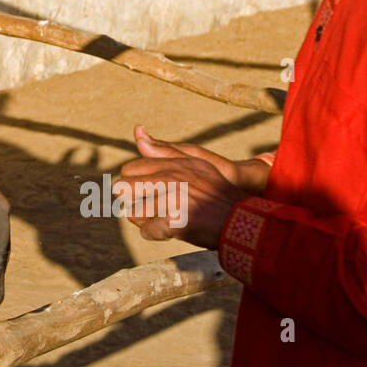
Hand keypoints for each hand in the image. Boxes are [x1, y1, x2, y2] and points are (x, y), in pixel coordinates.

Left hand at [114, 125, 249, 247]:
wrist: (242, 221)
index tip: (144, 193)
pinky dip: (155, 234)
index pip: (130, 169)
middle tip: (146, 209)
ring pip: (133, 212)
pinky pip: (148, 231)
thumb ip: (165, 151)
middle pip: (124, 188)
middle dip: (131, 200)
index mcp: (175, 164)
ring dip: (143, 220)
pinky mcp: (176, 221)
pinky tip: (167, 232)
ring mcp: (173, 200)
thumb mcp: (196, 164)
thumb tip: (138, 132)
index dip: (132, 184)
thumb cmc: (217, 193)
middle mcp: (172, 178)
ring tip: (159, 220)